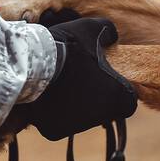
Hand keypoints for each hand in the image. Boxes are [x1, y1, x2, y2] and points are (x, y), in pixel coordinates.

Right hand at [11, 16, 136, 140]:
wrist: (32, 64)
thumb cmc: (68, 47)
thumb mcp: (92, 28)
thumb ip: (109, 31)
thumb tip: (112, 37)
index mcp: (116, 98)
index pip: (128, 102)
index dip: (120, 90)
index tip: (108, 79)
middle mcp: (98, 118)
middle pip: (103, 110)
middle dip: (95, 96)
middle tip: (81, 78)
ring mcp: (75, 127)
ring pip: (80, 118)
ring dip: (75, 104)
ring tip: (61, 84)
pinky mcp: (54, 132)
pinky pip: (58, 122)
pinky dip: (55, 112)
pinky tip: (48, 94)